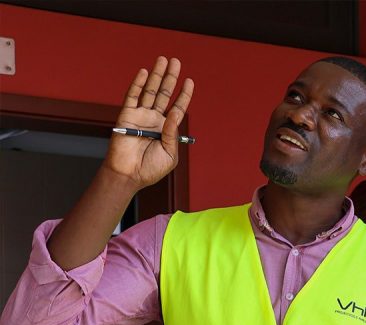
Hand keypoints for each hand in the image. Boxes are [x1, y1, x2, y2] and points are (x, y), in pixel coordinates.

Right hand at [105, 56, 193, 189]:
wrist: (129, 175)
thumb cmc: (150, 169)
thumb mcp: (170, 154)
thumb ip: (172, 133)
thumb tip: (175, 113)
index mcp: (167, 129)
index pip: (178, 107)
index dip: (184, 94)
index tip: (190, 80)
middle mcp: (154, 119)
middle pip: (164, 94)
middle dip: (170, 77)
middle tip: (176, 61)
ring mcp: (141, 116)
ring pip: (150, 91)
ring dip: (156, 75)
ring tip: (163, 60)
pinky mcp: (127, 116)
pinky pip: (133, 97)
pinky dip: (138, 84)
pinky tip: (144, 72)